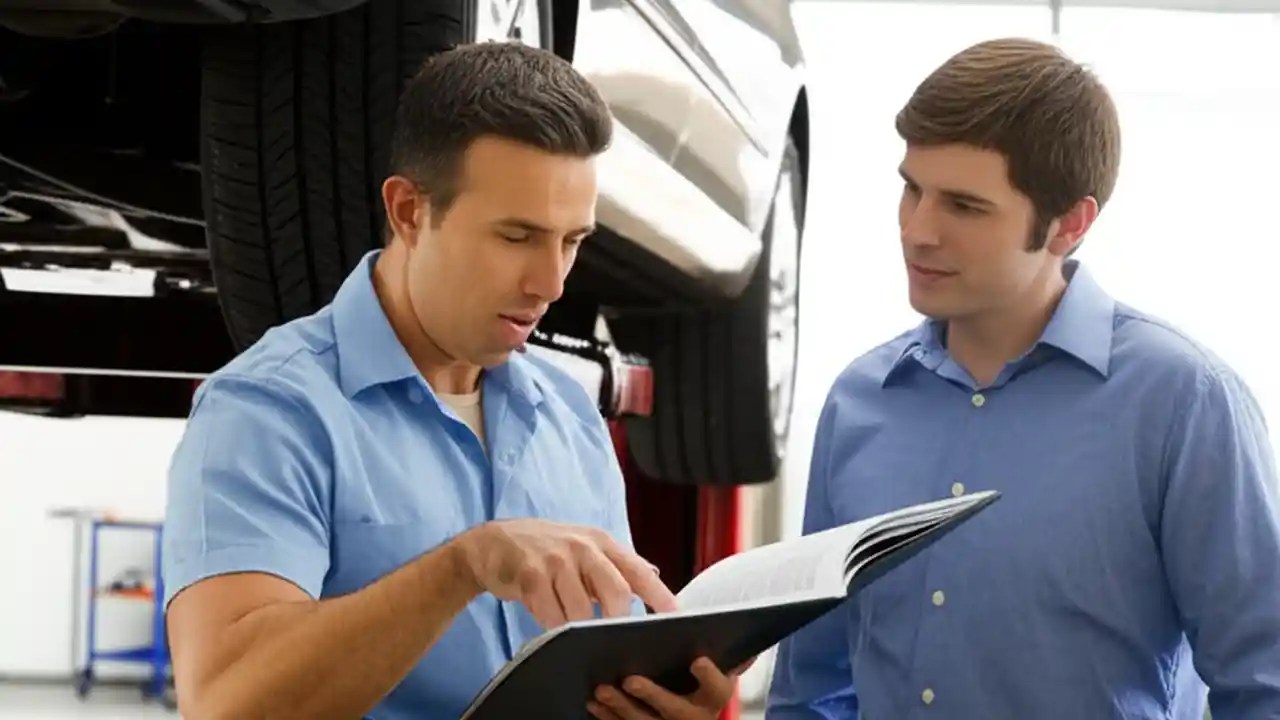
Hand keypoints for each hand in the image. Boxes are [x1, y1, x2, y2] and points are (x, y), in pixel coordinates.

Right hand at [453, 518, 677, 627]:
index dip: (659, 595)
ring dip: (577, 626)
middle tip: (615, 637)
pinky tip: (547, 617)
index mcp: (602, 542)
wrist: (492, 543)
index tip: (675, 615)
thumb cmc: (545, 549)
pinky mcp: (531, 574)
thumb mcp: (584, 547)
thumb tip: (653, 574)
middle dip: (619, 620)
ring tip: (569, 623)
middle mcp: (583, 547)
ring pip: (581, 610)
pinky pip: (550, 614)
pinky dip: (552, 625)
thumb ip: (617, 564)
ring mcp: (556, 560)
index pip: (638, 571)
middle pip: (616, 591)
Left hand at [587, 656, 749, 719]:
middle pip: (675, 710)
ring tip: (601, 689)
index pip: (718, 687)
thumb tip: (708, 619)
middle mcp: (697, 717)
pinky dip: (608, 717)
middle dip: (652, 695)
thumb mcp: (708, 656)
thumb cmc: (694, 667)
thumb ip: (709, 643)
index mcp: (716, 695)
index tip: (697, 660)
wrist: (691, 700)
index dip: (709, 675)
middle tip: (630, 680)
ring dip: (621, 708)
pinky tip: (594, 702)